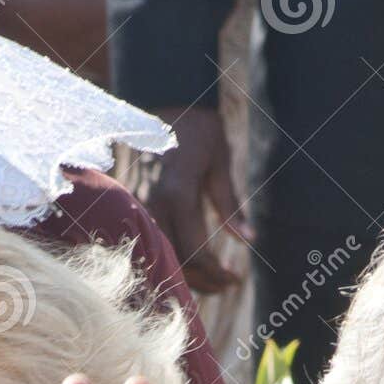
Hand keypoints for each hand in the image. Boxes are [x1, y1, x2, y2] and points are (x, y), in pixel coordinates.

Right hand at [121, 105, 250, 293]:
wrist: (159, 99)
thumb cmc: (196, 128)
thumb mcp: (219, 160)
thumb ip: (231, 204)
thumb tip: (249, 241)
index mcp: (178, 194)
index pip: (196, 251)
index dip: (216, 273)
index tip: (234, 279)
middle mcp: (154, 205)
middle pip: (176, 262)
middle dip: (202, 281)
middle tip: (227, 284)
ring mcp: (139, 207)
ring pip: (160, 258)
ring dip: (185, 275)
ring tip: (212, 280)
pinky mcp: (133, 207)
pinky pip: (150, 244)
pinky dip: (171, 260)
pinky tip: (190, 265)